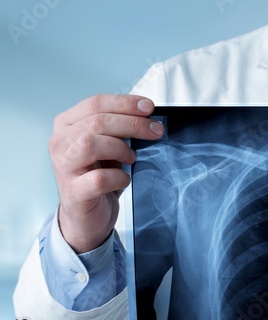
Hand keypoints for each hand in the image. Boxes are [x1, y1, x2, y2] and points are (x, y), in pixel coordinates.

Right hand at [49, 94, 163, 251]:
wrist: (86, 216)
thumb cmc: (98, 177)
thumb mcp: (107, 148)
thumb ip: (117, 130)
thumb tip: (149, 118)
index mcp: (67, 125)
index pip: (95, 104)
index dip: (124, 103)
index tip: (149, 107)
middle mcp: (60, 142)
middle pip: (97, 122)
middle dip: (132, 124)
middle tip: (155, 131)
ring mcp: (64, 167)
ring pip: (91, 144)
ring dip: (120, 148)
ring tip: (132, 157)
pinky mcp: (74, 191)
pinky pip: (99, 178)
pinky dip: (118, 177)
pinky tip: (124, 179)